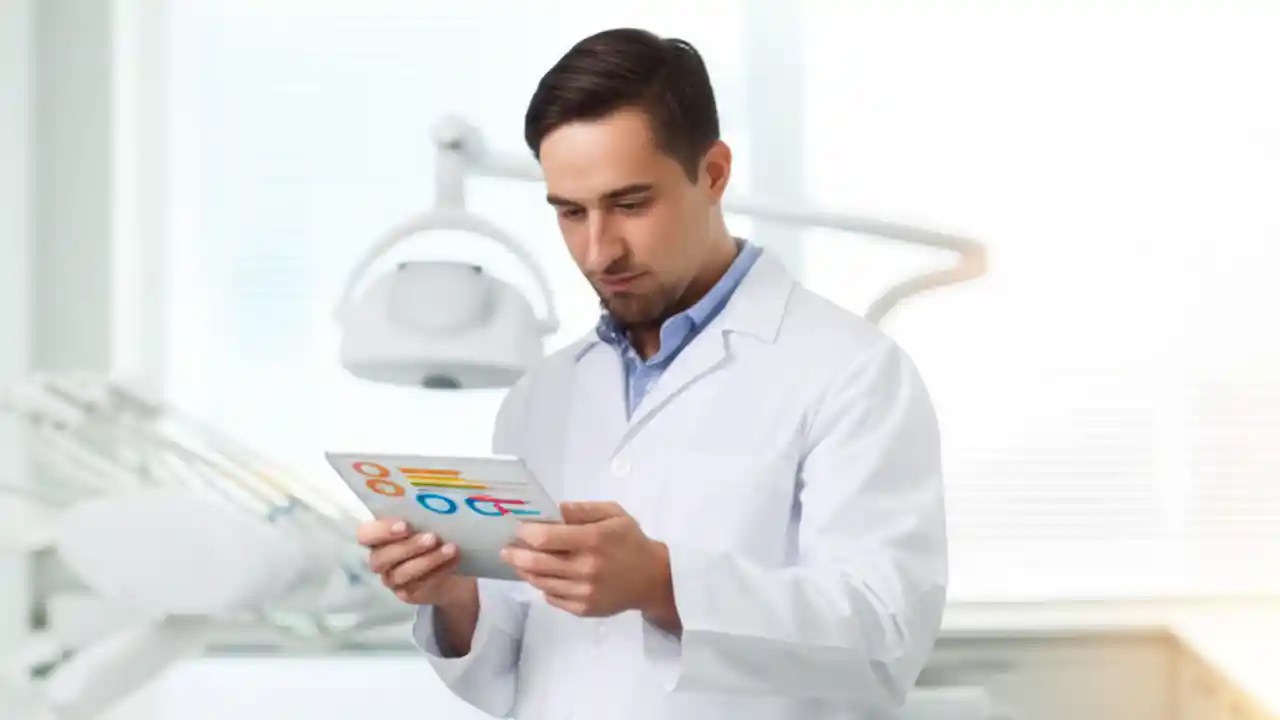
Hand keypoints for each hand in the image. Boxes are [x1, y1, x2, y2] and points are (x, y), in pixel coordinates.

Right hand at [356, 518, 470, 605]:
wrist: (446, 563)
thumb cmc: (430, 532)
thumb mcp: (425, 520)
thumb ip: (421, 511)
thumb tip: (437, 491)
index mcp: (377, 537)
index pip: (365, 534)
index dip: (381, 531)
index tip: (405, 525)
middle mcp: (380, 559)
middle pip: (381, 558)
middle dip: (408, 547)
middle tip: (432, 537)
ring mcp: (392, 579)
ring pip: (402, 574)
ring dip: (428, 560)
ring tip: (450, 548)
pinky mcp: (408, 594)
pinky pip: (420, 586)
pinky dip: (439, 572)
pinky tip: (453, 560)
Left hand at [500, 502, 678, 631]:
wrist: (654, 580)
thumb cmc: (631, 542)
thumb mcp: (614, 514)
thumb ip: (583, 510)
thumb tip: (554, 510)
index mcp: (592, 540)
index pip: (545, 539)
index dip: (525, 533)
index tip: (519, 529)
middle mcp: (585, 568)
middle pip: (535, 564)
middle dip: (515, 555)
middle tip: (506, 550)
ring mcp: (584, 592)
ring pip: (540, 583)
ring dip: (526, 572)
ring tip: (521, 563)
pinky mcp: (584, 609)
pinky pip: (552, 598)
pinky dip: (544, 587)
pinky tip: (544, 578)